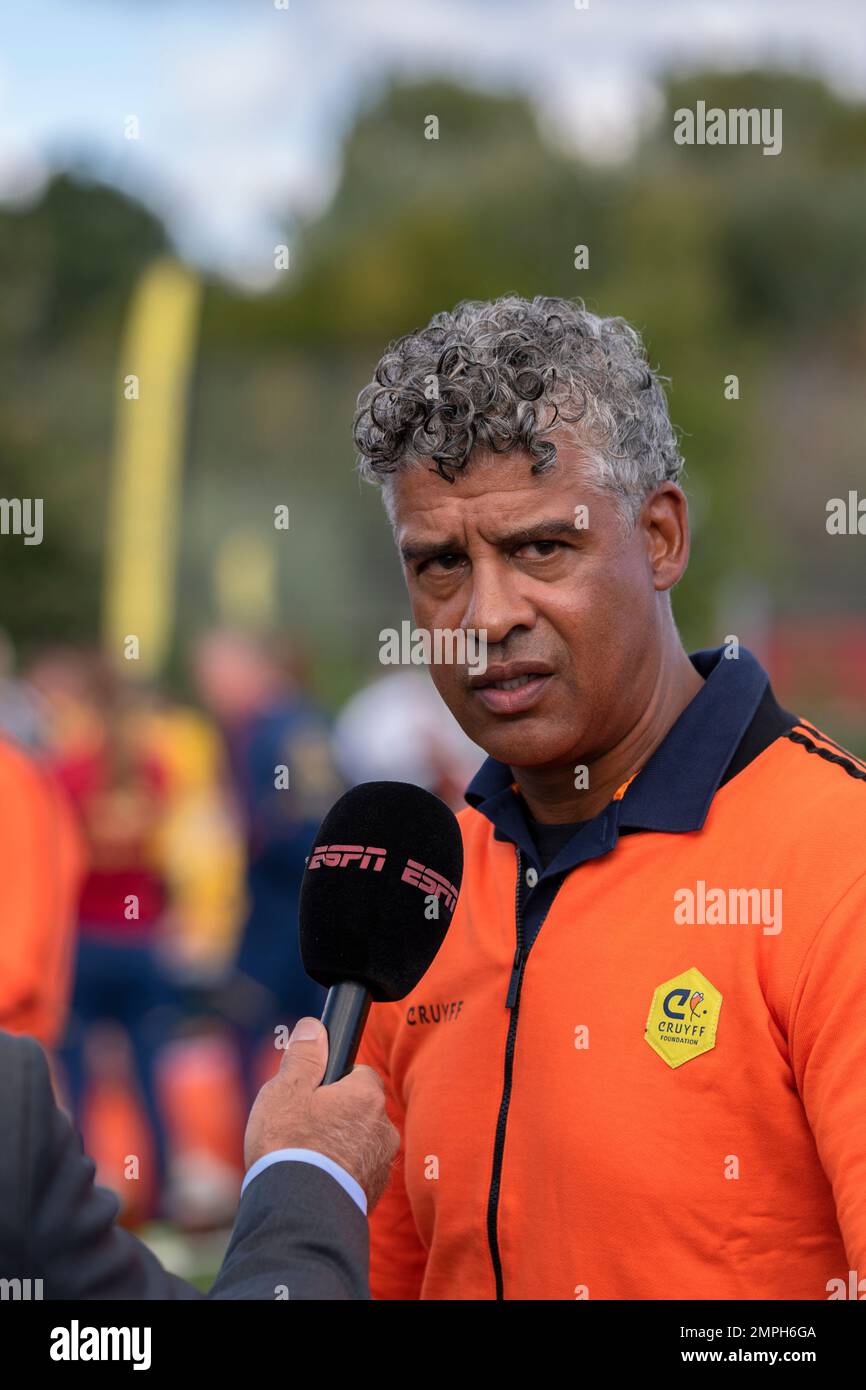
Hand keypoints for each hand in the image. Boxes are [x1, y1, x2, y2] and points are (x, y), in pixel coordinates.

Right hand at [243, 1018, 398, 1210]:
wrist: (298, 1212)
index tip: (310, 1096)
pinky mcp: (373, 1194)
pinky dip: (340, 1173)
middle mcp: (383, 1129)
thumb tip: (314, 1027)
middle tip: (301, 1129)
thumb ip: (304, 1054)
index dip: (332, 1082)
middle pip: (359, 1109)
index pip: (359, 1075)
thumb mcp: (287, 1088)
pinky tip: (315, 1180)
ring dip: (340, 1146)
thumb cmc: (290, 1145)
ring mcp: (381, 1164)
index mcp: (366, 1096)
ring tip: (305, 1158)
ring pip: (360, 1142)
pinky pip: (358, 1172)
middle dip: (336, 1115)